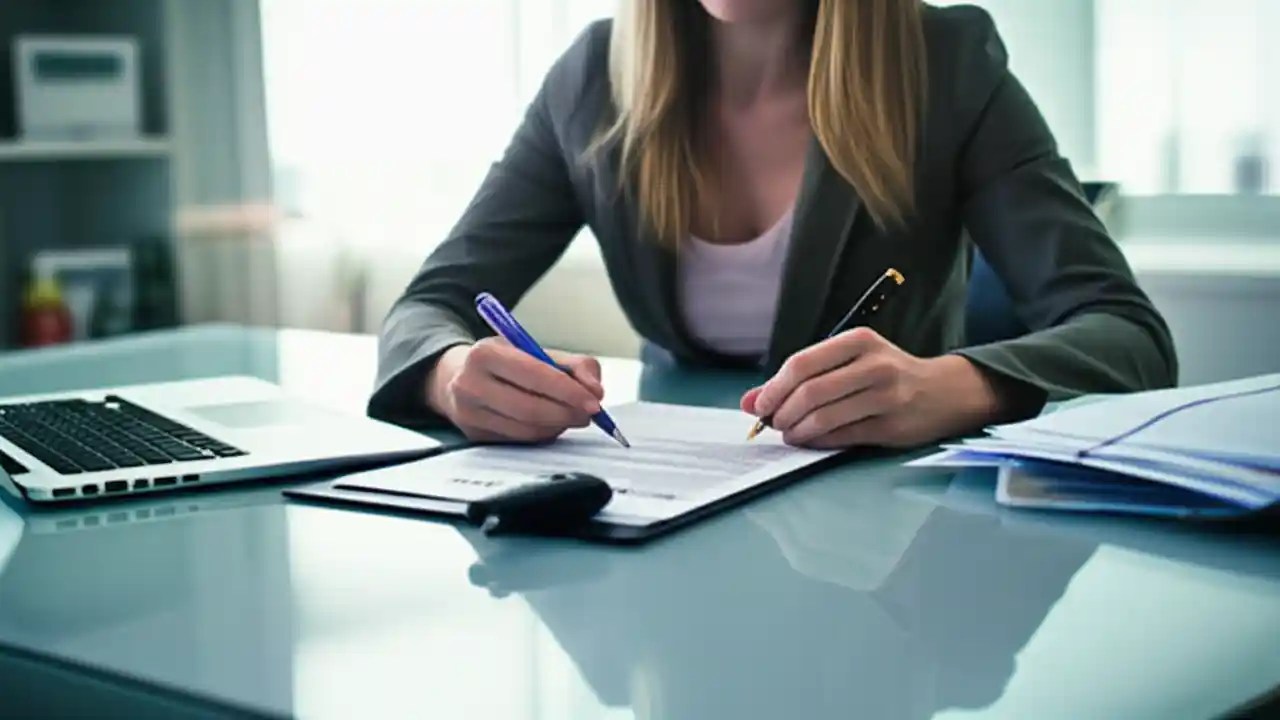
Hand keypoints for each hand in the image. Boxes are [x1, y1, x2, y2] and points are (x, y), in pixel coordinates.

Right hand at [426, 338, 603, 442]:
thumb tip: (596, 391)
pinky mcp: (474, 435)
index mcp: (485, 353)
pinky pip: (520, 440)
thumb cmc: (505, 362)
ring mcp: (468, 414)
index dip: (568, 391)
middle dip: (567, 413)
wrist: (456, 377)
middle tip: (589, 413)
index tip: (594, 401)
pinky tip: (551, 423)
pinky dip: (543, 434)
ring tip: (572, 416)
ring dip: (558, 426)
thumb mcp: (536, 351)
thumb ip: (575, 365)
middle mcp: (470, 384)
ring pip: (526, 429)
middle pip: (530, 408)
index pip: (534, 375)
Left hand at [740, 328, 1003, 448]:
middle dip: (782, 413)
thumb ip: (800, 377)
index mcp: (858, 341)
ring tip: (790, 434)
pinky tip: (811, 441)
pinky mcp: (892, 426)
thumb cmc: (886, 373)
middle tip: (774, 424)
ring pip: (824, 417)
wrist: (943, 391)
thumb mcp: (847, 362)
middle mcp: (874, 365)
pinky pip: (842, 436)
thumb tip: (749, 401)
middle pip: (810, 392)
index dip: (773, 388)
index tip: (760, 405)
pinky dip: (819, 442)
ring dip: (797, 431)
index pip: (802, 364)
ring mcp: (886, 396)